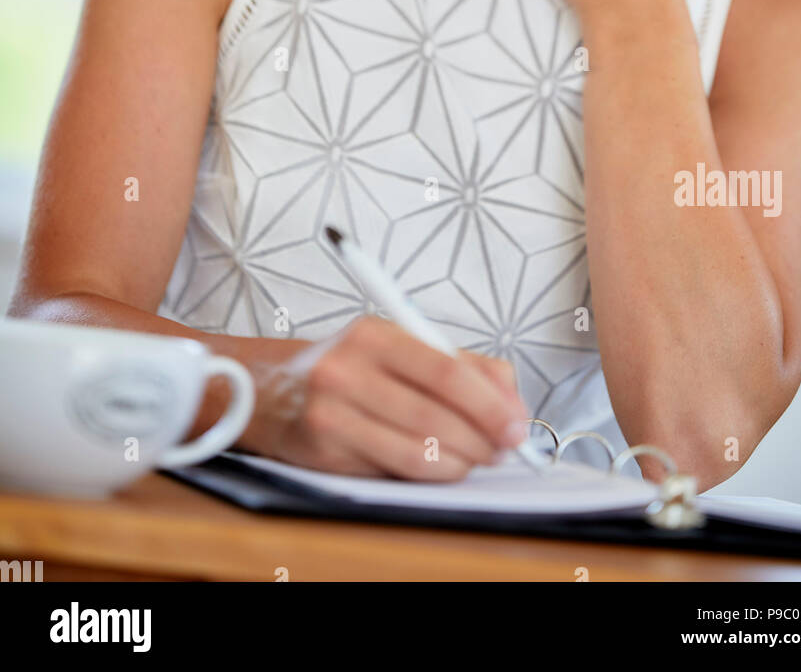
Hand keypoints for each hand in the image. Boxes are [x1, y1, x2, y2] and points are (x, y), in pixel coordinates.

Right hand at [241, 316, 528, 480]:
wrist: (276, 389)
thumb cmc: (354, 368)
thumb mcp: (405, 347)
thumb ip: (465, 367)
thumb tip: (512, 404)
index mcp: (376, 334)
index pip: (446, 371)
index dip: (489, 405)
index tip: (516, 427)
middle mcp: (348, 369)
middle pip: (435, 416)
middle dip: (482, 440)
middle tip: (502, 449)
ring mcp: (332, 412)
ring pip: (418, 451)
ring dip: (460, 462)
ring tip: (474, 458)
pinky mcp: (324, 450)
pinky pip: (393, 470)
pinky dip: (430, 474)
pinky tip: (441, 465)